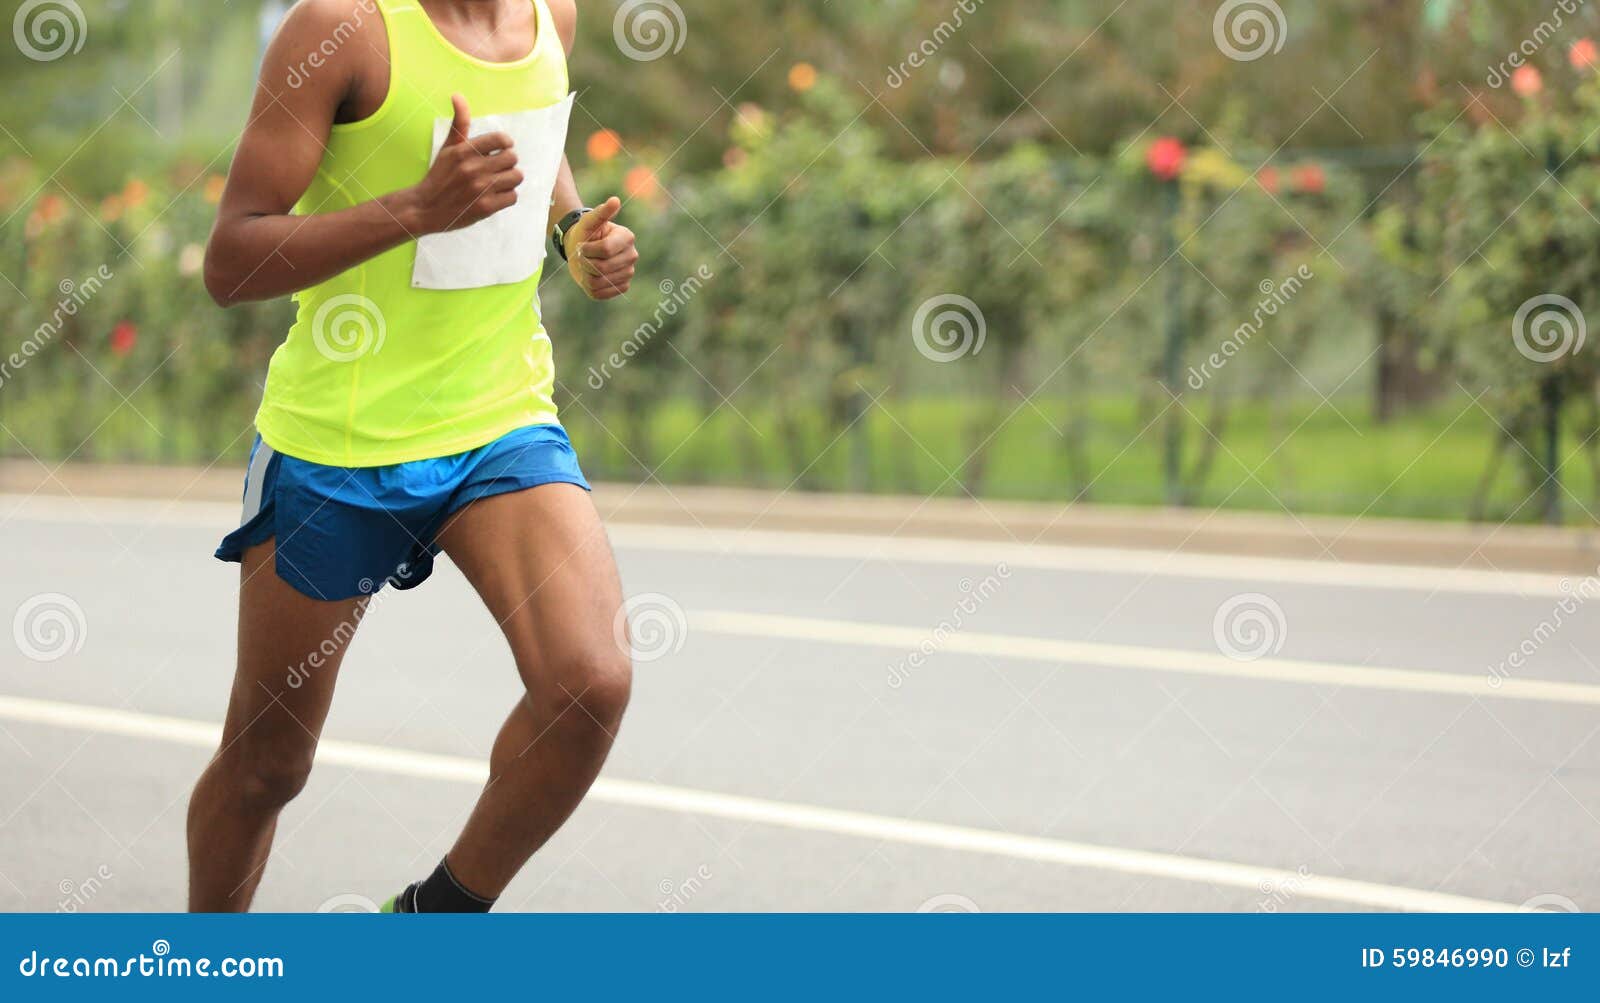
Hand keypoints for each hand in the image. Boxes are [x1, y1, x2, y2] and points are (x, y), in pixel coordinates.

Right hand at [404, 95, 522, 234]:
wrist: (424, 208)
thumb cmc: (439, 176)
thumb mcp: (447, 148)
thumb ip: (459, 123)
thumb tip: (457, 95)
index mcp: (464, 151)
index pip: (501, 139)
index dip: (506, 144)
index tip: (501, 149)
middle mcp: (473, 168)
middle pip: (513, 158)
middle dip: (508, 162)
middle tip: (499, 168)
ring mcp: (480, 188)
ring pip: (516, 177)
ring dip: (510, 180)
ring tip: (499, 182)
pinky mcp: (485, 207)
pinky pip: (513, 197)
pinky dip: (507, 197)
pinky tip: (496, 196)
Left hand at [565, 196, 637, 299]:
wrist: (583, 249)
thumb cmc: (586, 233)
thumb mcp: (589, 221)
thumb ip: (601, 212)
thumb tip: (615, 200)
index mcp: (627, 238)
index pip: (605, 250)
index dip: (587, 249)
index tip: (581, 245)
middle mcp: (632, 256)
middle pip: (602, 268)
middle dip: (585, 262)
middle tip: (583, 256)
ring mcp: (628, 273)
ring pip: (599, 282)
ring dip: (586, 274)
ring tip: (587, 265)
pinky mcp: (622, 287)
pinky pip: (601, 293)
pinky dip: (590, 286)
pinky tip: (592, 275)